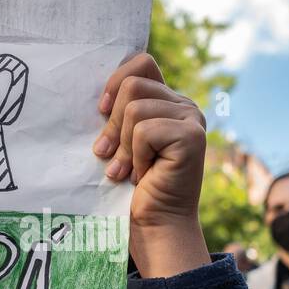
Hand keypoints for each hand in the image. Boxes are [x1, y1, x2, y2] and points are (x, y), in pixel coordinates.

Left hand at [91, 53, 208, 277]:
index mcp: (167, 101)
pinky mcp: (192, 136)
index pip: (140, 63)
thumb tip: (96, 93)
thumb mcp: (119, 140)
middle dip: (112, 123)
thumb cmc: (131, 188)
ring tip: (126, 171)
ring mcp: (192, 119)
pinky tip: (143, 175)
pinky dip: (136, 156)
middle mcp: (184, 105)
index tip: (100, 112)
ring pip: (135, 107)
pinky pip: (144, 130)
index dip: (114, 83)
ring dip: (123, 145)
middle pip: (132, 84)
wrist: (153, 226)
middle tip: (109, 155)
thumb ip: (117, 111)